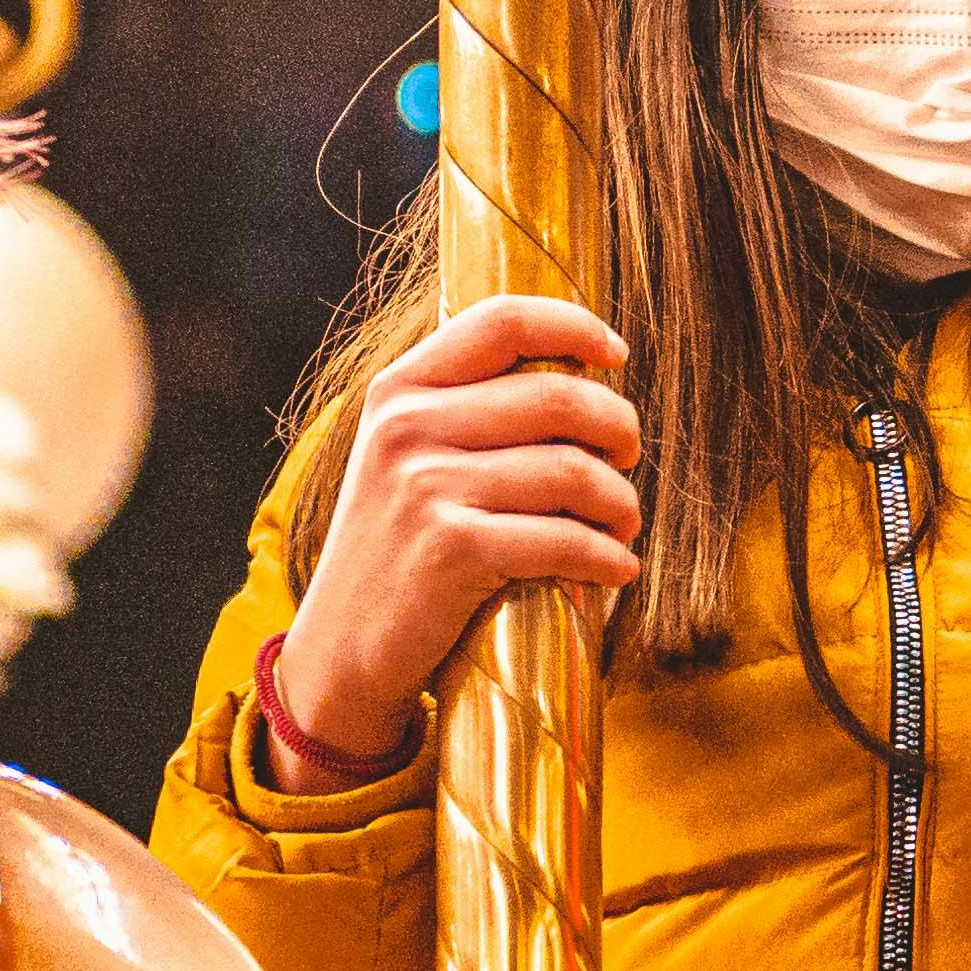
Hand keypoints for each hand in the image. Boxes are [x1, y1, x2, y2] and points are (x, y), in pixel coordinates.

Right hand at [264, 296, 642, 783]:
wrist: (342, 650)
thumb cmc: (400, 549)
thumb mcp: (410, 458)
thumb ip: (472, 410)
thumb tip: (588, 375)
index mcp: (400, 389)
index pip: (502, 320)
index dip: (575, 327)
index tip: (615, 356)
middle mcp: (408, 427)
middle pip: (560, 396)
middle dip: (618, 429)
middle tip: (627, 459)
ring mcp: (426, 487)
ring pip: (574, 471)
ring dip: (620, 503)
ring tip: (621, 525)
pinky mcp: (452, 549)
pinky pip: (566, 540)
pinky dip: (607, 557)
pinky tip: (616, 569)